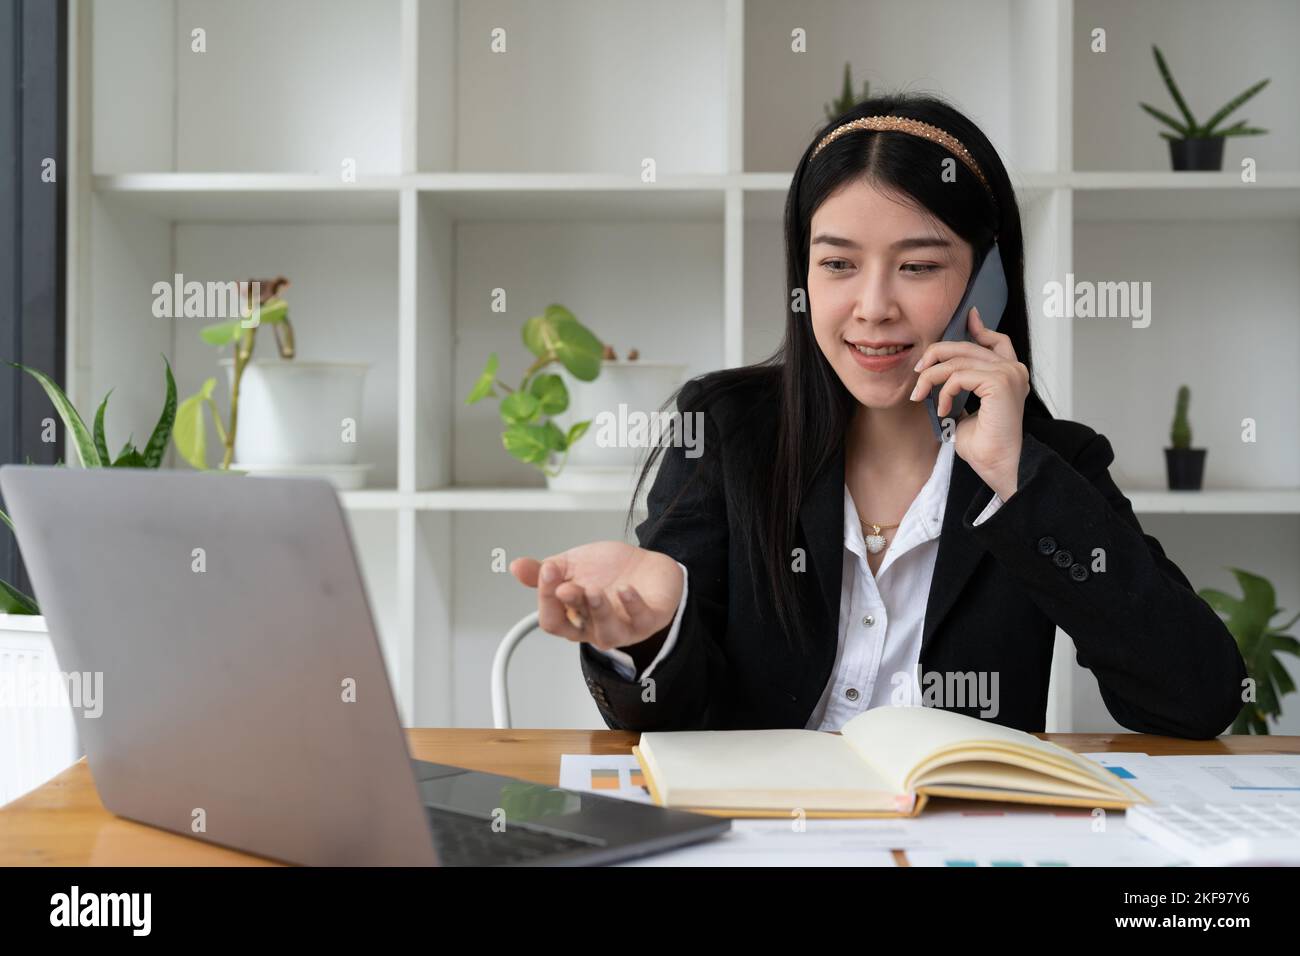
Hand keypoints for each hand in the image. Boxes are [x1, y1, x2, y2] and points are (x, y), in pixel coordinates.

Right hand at [509, 542, 683, 651]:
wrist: (646, 565)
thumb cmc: (609, 572)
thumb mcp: (571, 566)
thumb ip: (545, 571)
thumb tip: (516, 566)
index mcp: (574, 617)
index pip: (551, 620)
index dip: (546, 598)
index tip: (548, 570)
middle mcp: (596, 628)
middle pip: (575, 629)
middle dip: (570, 604)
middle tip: (567, 585)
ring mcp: (624, 628)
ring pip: (608, 632)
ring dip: (599, 611)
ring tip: (594, 591)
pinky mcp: (650, 620)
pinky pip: (641, 620)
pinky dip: (633, 605)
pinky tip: (626, 589)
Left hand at [908, 306, 1028, 499]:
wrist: (997, 465)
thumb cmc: (984, 445)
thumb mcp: (967, 410)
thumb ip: (962, 389)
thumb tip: (943, 377)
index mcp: (1009, 374)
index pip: (996, 340)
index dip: (979, 327)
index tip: (967, 316)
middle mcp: (1013, 370)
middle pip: (967, 346)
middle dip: (936, 355)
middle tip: (918, 372)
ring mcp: (1008, 374)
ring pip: (957, 360)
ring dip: (932, 378)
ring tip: (921, 396)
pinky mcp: (1000, 382)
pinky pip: (959, 375)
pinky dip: (944, 391)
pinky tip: (943, 409)